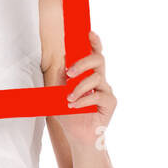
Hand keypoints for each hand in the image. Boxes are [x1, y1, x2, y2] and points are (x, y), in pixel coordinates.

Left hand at [61, 30, 115, 146]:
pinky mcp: (110, 103)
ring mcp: (106, 91)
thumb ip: (60, 78)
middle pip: (99, 60)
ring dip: (79, 87)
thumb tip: (62, 61)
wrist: (77, 135)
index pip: (94, 55)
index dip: (94, 42)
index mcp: (88, 75)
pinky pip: (98, 95)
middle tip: (69, 72)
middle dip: (83, 62)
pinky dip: (83, 100)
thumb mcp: (57, 93)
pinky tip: (74, 106)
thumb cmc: (68, 113)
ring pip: (97, 78)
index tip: (89, 32)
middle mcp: (100, 80)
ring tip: (68, 98)